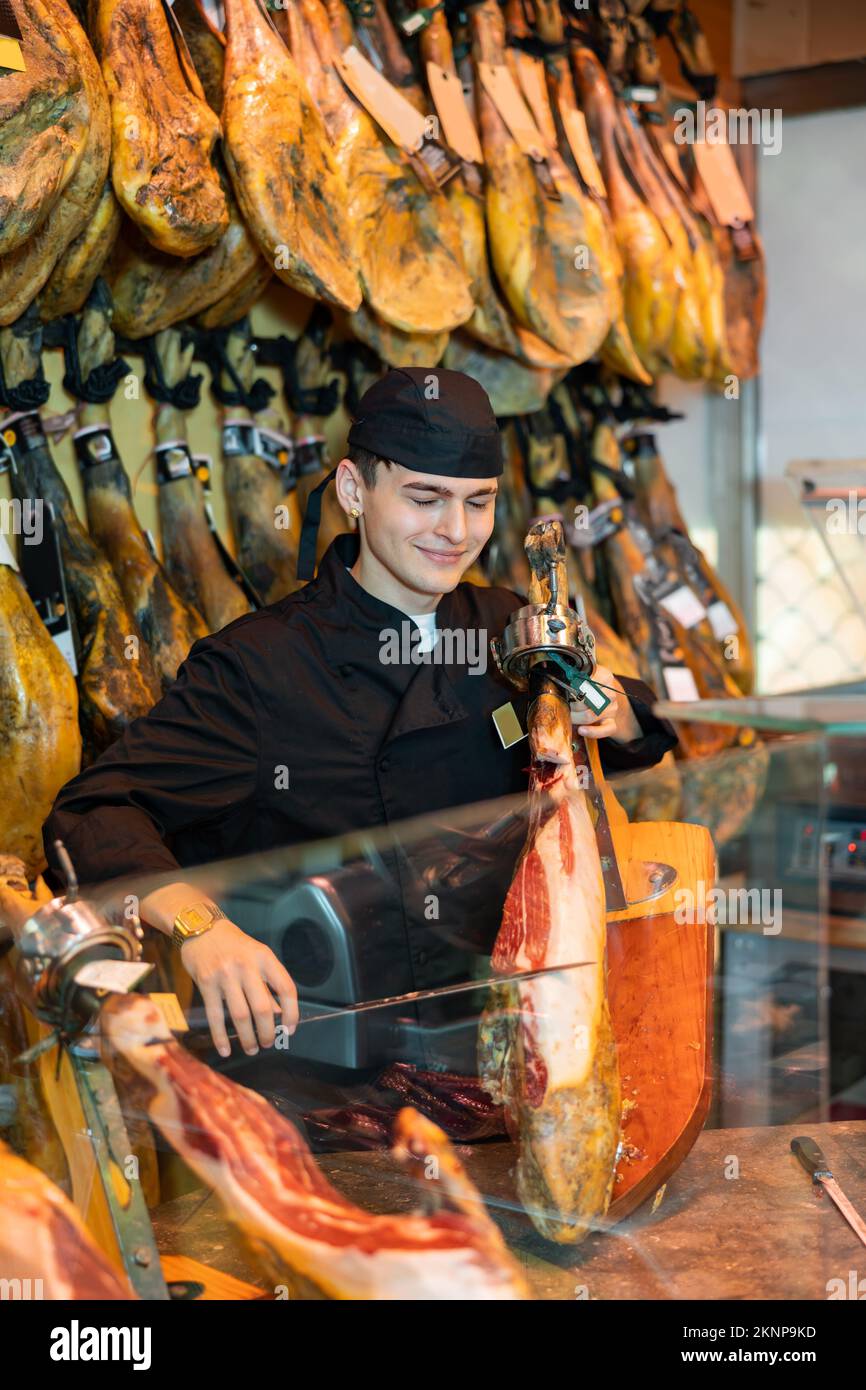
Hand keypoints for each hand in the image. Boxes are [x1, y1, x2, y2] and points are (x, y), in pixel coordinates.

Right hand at [179, 918, 298, 1058]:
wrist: (200, 927)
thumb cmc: (233, 944)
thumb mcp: (256, 957)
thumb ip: (267, 984)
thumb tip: (278, 1014)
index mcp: (264, 957)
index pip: (286, 988)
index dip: (291, 1012)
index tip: (290, 1029)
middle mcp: (246, 966)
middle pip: (262, 1008)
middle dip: (267, 1032)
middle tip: (268, 1044)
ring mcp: (225, 975)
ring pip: (240, 1015)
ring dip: (247, 1037)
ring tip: (251, 1049)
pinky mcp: (206, 983)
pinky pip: (215, 1016)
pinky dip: (220, 1037)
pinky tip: (225, 1049)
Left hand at [570, 665, 641, 744]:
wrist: (605, 699)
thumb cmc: (590, 687)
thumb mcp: (586, 675)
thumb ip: (576, 672)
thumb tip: (561, 669)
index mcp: (605, 677)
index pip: (587, 681)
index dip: (573, 686)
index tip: (564, 688)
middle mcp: (611, 693)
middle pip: (586, 700)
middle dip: (571, 704)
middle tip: (562, 704)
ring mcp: (612, 709)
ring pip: (590, 716)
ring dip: (575, 717)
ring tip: (568, 715)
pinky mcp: (612, 723)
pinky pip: (604, 730)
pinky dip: (592, 731)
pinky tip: (581, 730)